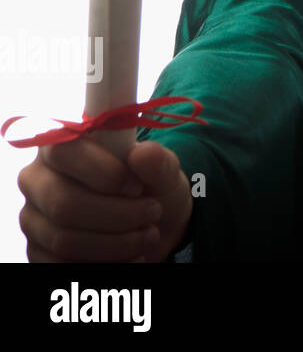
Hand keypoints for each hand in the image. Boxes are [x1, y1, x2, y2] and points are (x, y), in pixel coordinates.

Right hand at [17, 138, 192, 261]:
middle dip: (117, 214)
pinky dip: (105, 264)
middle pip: (63, 204)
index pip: (63, 152)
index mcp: (62, 145)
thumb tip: (143, 154)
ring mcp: (33, 218)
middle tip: (153, 213)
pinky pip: (62, 265)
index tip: (137, 187)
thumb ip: (157, 161)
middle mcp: (37, 180)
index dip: (103, 172)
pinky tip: (131, 256)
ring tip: (149, 235)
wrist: (150, 223)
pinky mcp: (37, 251)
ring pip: (64, 239)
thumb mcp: (163, 170)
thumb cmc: (149, 186)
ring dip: (117, 243)